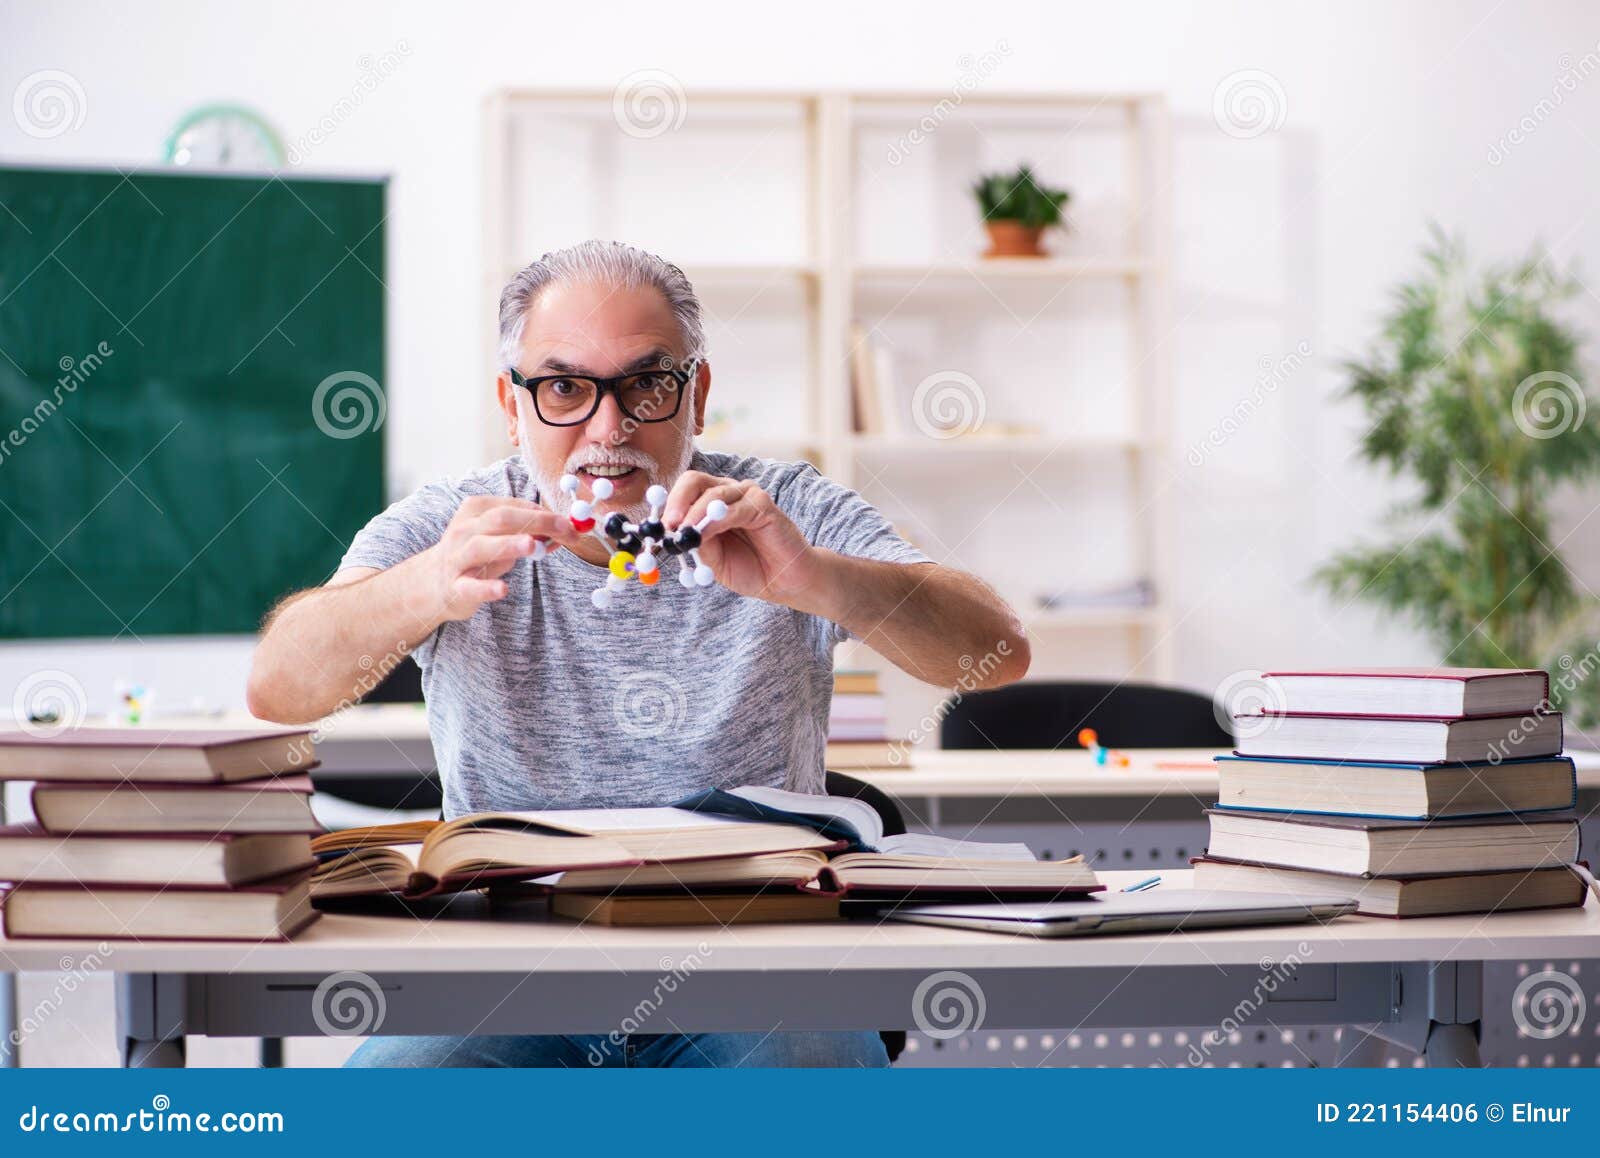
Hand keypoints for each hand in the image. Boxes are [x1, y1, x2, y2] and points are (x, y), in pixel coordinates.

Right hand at [423, 496, 582, 620]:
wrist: (432, 584)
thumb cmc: (474, 555)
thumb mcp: (498, 537)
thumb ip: (529, 532)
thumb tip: (564, 530)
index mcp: (476, 511)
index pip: (514, 507)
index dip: (545, 514)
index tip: (570, 525)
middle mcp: (464, 530)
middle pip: (501, 519)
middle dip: (537, 522)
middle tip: (564, 530)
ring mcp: (457, 558)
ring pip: (481, 546)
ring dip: (508, 544)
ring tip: (532, 545)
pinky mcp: (454, 587)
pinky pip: (470, 586)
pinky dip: (486, 587)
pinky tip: (503, 589)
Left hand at [661, 472, 824, 605]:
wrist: (782, 582)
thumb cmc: (748, 568)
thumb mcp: (712, 561)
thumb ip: (696, 544)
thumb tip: (673, 534)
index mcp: (708, 503)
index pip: (683, 491)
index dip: (666, 505)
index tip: (654, 528)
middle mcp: (726, 493)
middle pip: (694, 481)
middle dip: (677, 501)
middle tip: (669, 525)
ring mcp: (745, 495)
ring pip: (713, 493)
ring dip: (695, 515)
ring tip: (686, 535)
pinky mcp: (763, 504)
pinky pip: (736, 507)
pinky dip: (718, 520)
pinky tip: (707, 533)